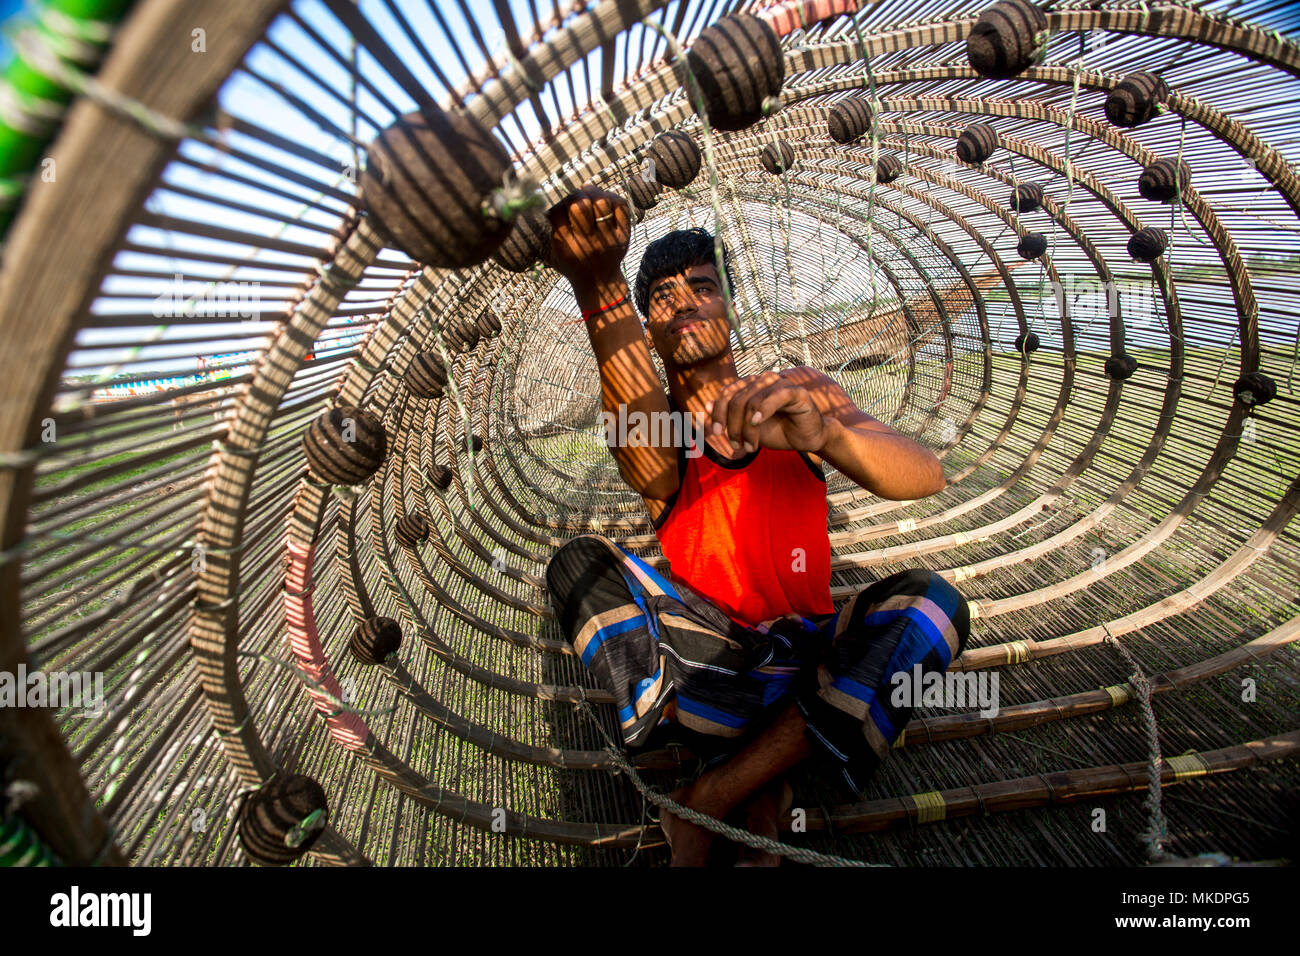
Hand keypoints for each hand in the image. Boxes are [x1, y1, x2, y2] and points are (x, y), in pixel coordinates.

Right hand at [545, 185, 631, 287]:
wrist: (599, 284)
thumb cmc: (572, 264)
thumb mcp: (551, 255)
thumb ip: (543, 233)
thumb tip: (535, 201)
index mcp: (566, 245)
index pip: (556, 211)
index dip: (555, 199)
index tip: (557, 199)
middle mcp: (587, 242)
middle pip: (579, 206)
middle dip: (575, 196)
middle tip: (575, 196)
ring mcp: (607, 238)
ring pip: (601, 202)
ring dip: (594, 193)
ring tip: (589, 194)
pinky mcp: (623, 234)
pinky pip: (620, 205)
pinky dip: (612, 198)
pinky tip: (604, 201)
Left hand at [706, 370, 833, 453]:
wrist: (806, 439)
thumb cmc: (777, 431)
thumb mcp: (747, 428)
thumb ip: (728, 418)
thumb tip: (706, 406)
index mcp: (750, 386)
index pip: (726, 394)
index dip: (718, 413)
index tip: (715, 433)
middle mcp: (763, 381)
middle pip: (736, 399)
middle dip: (732, 426)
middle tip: (736, 446)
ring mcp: (780, 383)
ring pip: (752, 402)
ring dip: (747, 429)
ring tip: (750, 447)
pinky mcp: (796, 392)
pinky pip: (775, 396)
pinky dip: (763, 410)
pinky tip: (757, 423)